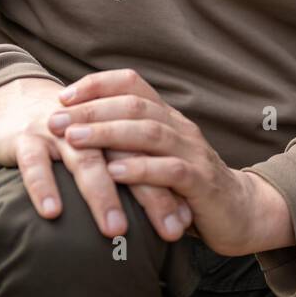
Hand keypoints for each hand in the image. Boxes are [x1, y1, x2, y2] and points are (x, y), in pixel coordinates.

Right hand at [0, 77, 194, 240]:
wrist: (16, 102)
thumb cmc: (70, 135)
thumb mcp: (105, 146)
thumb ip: (135, 174)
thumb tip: (180, 217)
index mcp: (117, 126)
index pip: (152, 156)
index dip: (171, 188)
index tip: (187, 223)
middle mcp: (92, 127)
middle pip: (128, 158)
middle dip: (151, 195)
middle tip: (168, 230)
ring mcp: (58, 131)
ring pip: (85, 160)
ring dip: (102, 195)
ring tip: (117, 229)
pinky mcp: (24, 139)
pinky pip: (34, 164)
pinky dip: (43, 186)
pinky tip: (53, 212)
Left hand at [49, 68, 293, 255]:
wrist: (241, 213)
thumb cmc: (188, 188)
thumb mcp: (157, 158)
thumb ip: (129, 144)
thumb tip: (78, 131)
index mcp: (168, 117)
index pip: (132, 83)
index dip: (97, 85)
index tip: (63, 96)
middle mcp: (181, 128)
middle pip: (134, 105)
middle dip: (91, 110)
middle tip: (55, 120)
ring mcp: (193, 153)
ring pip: (149, 132)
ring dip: (108, 133)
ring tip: (74, 139)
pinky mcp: (202, 183)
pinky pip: (170, 171)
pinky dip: (140, 169)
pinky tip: (115, 173)